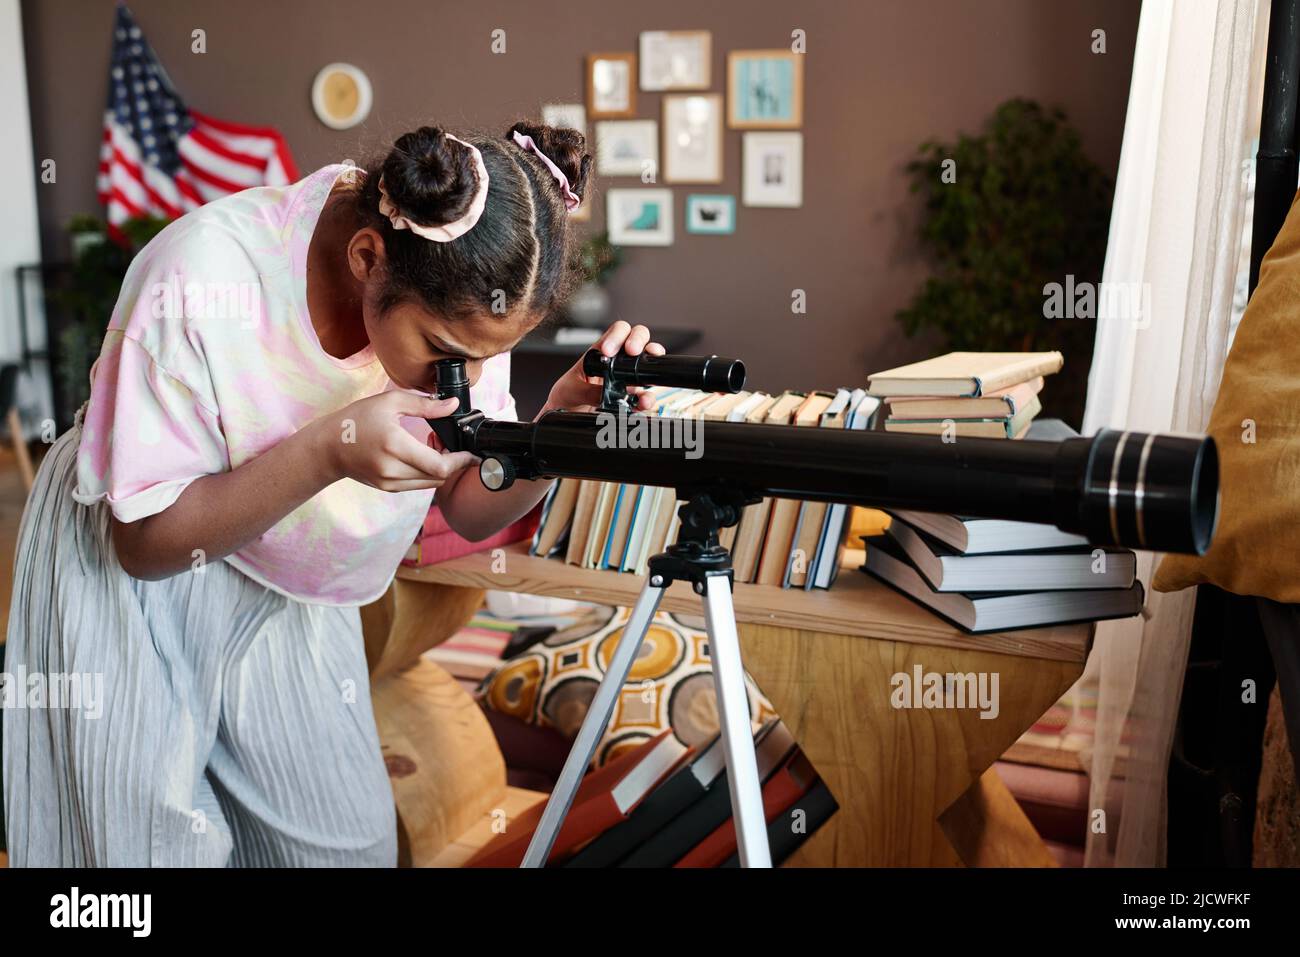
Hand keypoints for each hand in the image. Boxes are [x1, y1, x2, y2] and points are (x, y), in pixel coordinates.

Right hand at [314, 390, 479, 491]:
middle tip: (447, 440)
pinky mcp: (388, 488)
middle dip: (453, 461)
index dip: (461, 461)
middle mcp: (393, 469)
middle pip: (439, 476)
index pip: (439, 465)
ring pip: (431, 482)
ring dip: (441, 467)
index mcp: (395, 446)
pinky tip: (420, 454)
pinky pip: (419, 484)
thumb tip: (454, 405)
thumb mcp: (391, 402)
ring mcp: (390, 482)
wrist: (328, 447)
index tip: (472, 453)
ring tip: (432, 444)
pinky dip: (427, 471)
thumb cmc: (358, 420)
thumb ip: (426, 405)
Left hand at [539, 320, 665, 415]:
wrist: (567, 413)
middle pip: (639, 338)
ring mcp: (628, 378)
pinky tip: (641, 403)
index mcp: (601, 352)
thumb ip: (589, 390)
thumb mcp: (572, 390)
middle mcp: (618, 361)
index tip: (609, 350)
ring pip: (648, 365)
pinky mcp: (632, 397)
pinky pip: (646, 395)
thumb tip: (605, 393)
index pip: (617, 330)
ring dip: (650, 371)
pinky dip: (648, 399)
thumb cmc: (567, 395)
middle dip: (639, 341)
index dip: (617, 335)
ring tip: (643, 380)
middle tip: (632, 352)